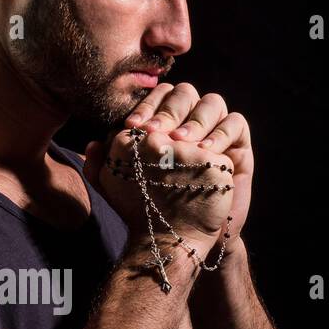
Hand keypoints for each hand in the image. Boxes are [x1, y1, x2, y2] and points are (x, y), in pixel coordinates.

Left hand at [102, 81, 254, 246]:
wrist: (185, 235)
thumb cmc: (154, 208)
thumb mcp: (121, 189)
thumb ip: (102, 167)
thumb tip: (91, 144)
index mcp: (165, 123)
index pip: (157, 97)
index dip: (144, 106)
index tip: (131, 128)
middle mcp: (189, 122)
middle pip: (184, 93)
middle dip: (168, 110)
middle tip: (154, 133)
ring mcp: (214, 131)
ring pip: (212, 103)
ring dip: (195, 118)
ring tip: (181, 141)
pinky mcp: (237, 146)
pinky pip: (236, 123)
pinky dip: (221, 132)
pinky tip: (205, 149)